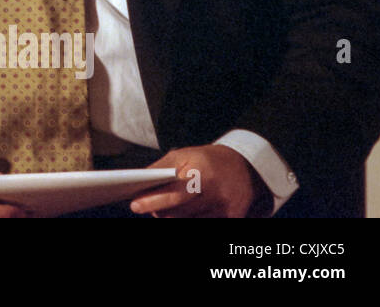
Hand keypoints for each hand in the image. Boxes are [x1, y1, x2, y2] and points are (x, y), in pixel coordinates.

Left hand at [130, 144, 266, 216]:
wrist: (244, 166)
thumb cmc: (206, 160)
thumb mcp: (182, 155)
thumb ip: (160, 169)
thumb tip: (139, 183)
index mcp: (202, 173)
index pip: (174, 193)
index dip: (153, 201)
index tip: (135, 205)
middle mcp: (216, 193)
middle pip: (179, 212)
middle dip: (158, 211)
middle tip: (146, 206)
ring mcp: (225, 209)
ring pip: (188, 222)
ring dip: (172, 216)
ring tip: (164, 208)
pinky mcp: (231, 219)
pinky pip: (202, 224)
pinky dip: (188, 219)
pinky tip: (181, 212)